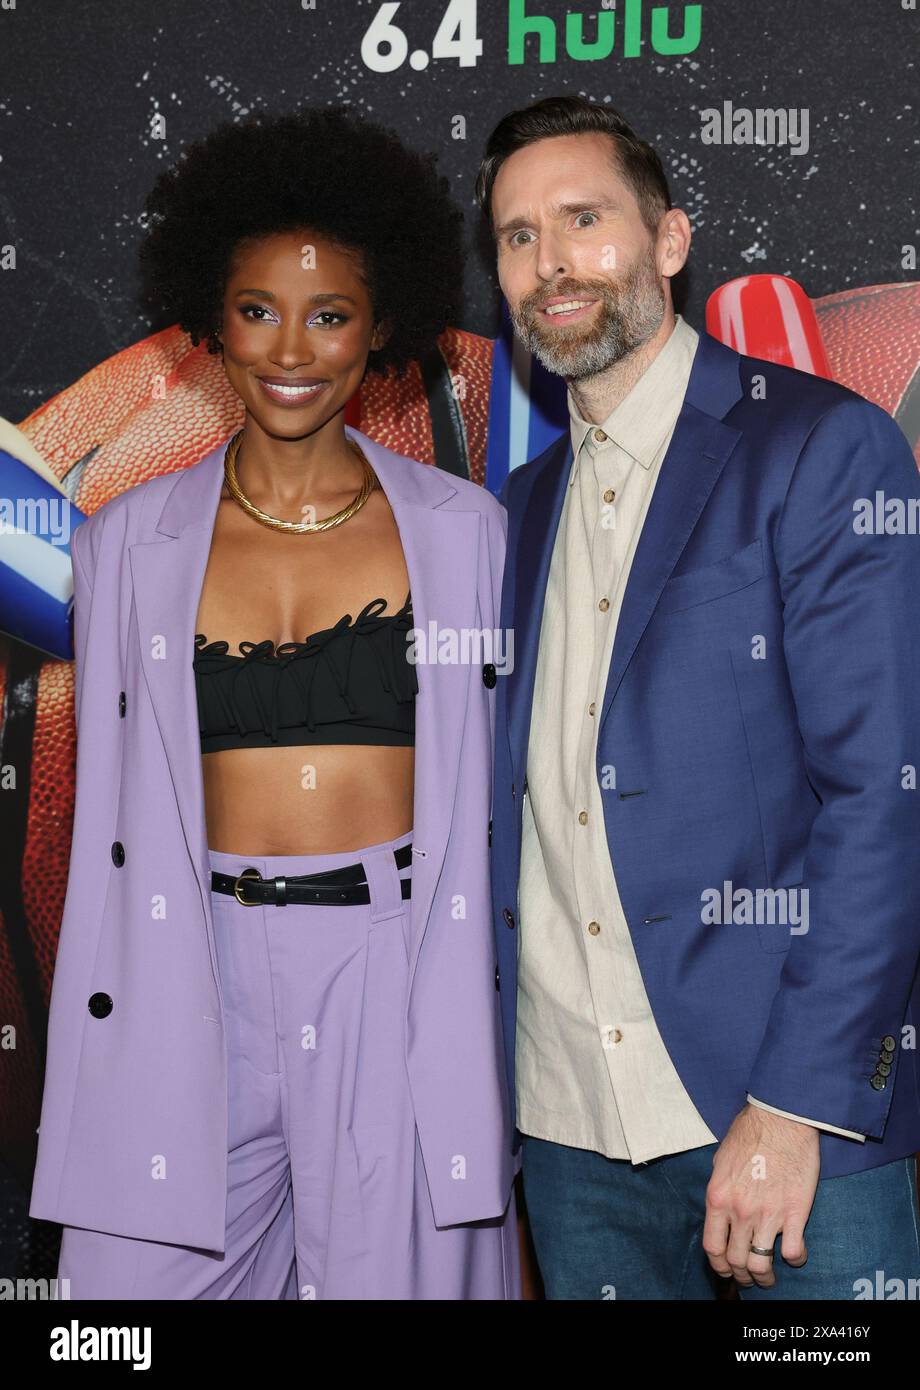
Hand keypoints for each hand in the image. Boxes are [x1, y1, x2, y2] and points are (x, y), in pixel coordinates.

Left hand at [703, 1103, 819, 1288]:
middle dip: (742, 1276)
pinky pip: (795, 1253)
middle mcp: (740, 1211)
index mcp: (718, 1197)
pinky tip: (794, 1255)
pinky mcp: (795, 1213)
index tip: (726, 1270)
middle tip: (749, 1277)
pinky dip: (795, 1260)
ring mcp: (768, 1215)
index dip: (719, 1265)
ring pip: (762, 1266)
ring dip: (765, 1278)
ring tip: (770, 1278)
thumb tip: (722, 1209)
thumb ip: (720, 1190)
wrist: (781, 1118)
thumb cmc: (750, 1132)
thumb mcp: (721, 1159)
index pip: (712, 1247)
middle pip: (737, 1262)